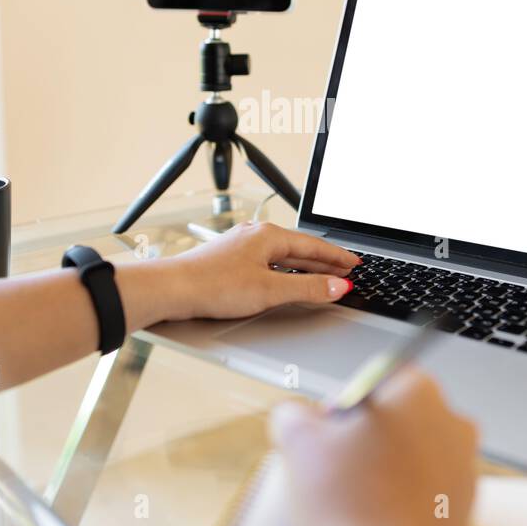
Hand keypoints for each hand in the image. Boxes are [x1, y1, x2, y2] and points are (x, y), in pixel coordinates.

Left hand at [159, 221, 359, 320]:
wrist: (171, 289)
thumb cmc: (213, 285)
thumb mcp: (269, 290)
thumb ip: (307, 289)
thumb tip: (338, 286)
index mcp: (268, 235)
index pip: (314, 246)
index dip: (338, 257)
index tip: (355, 264)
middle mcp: (255, 235)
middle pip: (300, 248)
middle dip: (325, 261)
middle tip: (346, 270)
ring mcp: (241, 246)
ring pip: (283, 255)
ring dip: (305, 267)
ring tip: (322, 276)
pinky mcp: (230, 259)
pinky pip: (268, 261)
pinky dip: (285, 270)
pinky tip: (285, 279)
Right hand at [269, 368, 478, 525]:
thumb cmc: (351, 509)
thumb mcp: (297, 443)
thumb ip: (293, 413)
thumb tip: (295, 417)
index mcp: (417, 392)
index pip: (374, 377)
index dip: (343, 404)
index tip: (329, 429)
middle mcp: (451, 421)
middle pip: (397, 414)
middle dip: (365, 435)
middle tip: (335, 464)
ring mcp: (464, 465)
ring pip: (411, 452)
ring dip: (384, 466)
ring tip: (354, 496)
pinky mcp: (465, 504)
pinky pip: (425, 486)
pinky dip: (402, 495)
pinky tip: (375, 514)